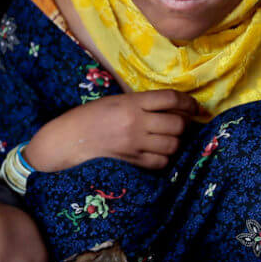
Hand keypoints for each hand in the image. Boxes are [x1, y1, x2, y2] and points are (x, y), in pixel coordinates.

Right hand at [25, 90, 203, 171]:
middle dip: (185, 124)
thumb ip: (140, 103)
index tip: (194, 106)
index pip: (170, 98)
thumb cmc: (88, 118)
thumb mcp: (114, 101)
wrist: (67, 141)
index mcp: (131, 102)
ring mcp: (134, 144)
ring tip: (170, 138)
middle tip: (183, 124)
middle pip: (177, 123)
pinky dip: (165, 157)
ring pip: (172, 144)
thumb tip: (170, 107)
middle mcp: (136, 122)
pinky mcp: (132, 162)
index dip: (188, 102)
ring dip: (176, 141)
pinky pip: (161, 161)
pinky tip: (159, 153)